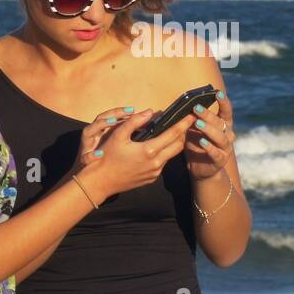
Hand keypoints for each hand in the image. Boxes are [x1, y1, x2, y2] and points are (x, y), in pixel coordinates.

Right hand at [78, 109, 196, 200]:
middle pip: (178, 145)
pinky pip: (163, 163)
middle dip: (184, 133)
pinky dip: (164, 153)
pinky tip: (158, 147)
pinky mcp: (152, 178)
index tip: (192, 116)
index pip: (174, 134)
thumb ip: (134, 121)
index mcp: (149, 150)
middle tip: (185, 123)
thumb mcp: (118, 135)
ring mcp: (155, 172)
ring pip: (171, 155)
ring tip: (172, 133)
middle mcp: (156, 163)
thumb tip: (149, 111)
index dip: (184, 124)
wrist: (101, 181)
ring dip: (174, 143)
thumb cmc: (107, 156)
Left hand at [184, 88, 235, 179]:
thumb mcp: (194, 130)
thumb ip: (194, 119)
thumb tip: (186, 105)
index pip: (226, 111)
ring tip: (197, 123)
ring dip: (209, 129)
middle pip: (220, 122)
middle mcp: (227, 135)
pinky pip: (216, 153)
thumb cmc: (197, 144)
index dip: (224, 102)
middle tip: (196, 107)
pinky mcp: (220, 160)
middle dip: (208, 114)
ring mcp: (225, 148)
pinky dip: (209, 147)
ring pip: (220, 137)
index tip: (218, 93)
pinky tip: (201, 142)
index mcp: (223, 125)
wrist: (200, 167)